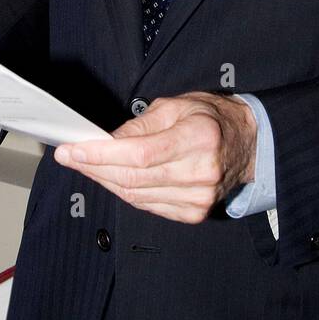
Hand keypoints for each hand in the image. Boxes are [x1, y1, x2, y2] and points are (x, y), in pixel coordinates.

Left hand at [52, 92, 257, 222]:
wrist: (249, 144)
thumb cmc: (211, 119)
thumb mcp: (176, 106)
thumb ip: (139, 125)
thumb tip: (105, 141)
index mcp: (198, 138)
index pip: (138, 154)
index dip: (100, 155)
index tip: (72, 149)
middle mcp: (201, 171)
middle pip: (133, 178)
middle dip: (93, 168)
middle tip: (69, 156)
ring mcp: (199, 198)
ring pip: (136, 196)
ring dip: (105, 181)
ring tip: (87, 165)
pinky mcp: (194, 213)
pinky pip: (147, 206)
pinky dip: (126, 192)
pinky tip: (113, 178)